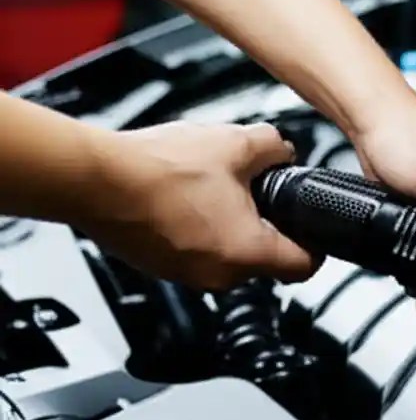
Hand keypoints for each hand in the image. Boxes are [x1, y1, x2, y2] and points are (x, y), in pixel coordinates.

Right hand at [78, 122, 320, 289]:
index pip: (304, 267)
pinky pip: (196, 254)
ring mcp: (187, 275)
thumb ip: (273, 148)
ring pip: (229, 258)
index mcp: (249, 254)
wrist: (96, 179)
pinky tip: (187, 200)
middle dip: (268, 229)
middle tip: (259, 196)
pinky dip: (200, 231)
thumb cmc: (159, 169)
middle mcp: (220, 275)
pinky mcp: (160, 267)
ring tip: (216, 191)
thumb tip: (283, 150)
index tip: (313, 230)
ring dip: (232, 229)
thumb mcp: (235, 144)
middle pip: (266, 262)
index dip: (316, 245)